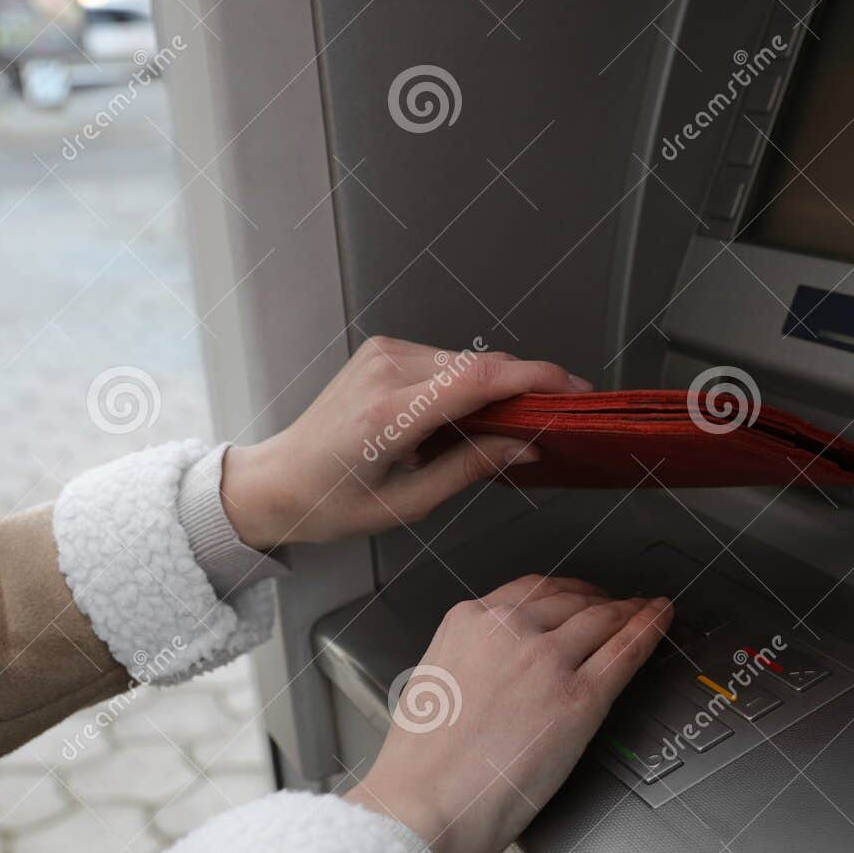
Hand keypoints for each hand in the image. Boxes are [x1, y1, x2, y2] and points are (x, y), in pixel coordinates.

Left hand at [218, 336, 589, 547]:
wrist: (280, 480)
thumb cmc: (334, 502)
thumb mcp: (409, 503)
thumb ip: (472, 467)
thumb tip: (527, 446)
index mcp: (387, 416)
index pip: (478, 379)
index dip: (534, 379)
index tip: (573, 391)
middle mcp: (385, 372)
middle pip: (481, 365)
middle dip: (526, 387)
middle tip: (559, 418)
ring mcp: (382, 353)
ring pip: (468, 360)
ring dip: (498, 387)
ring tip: (512, 426)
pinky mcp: (384, 349)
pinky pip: (447, 360)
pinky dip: (471, 383)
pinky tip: (472, 414)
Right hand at [344, 576, 673, 852]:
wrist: (423, 807)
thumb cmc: (421, 767)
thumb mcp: (435, 685)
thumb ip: (470, 660)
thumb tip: (496, 665)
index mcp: (468, 624)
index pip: (531, 591)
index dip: (565, 591)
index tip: (578, 596)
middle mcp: (508, 630)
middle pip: (570, 601)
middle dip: (598, 601)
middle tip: (616, 606)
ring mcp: (547, 661)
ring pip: (601, 620)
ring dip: (628, 611)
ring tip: (645, 610)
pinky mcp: (579, 699)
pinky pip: (625, 652)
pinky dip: (649, 629)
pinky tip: (660, 619)